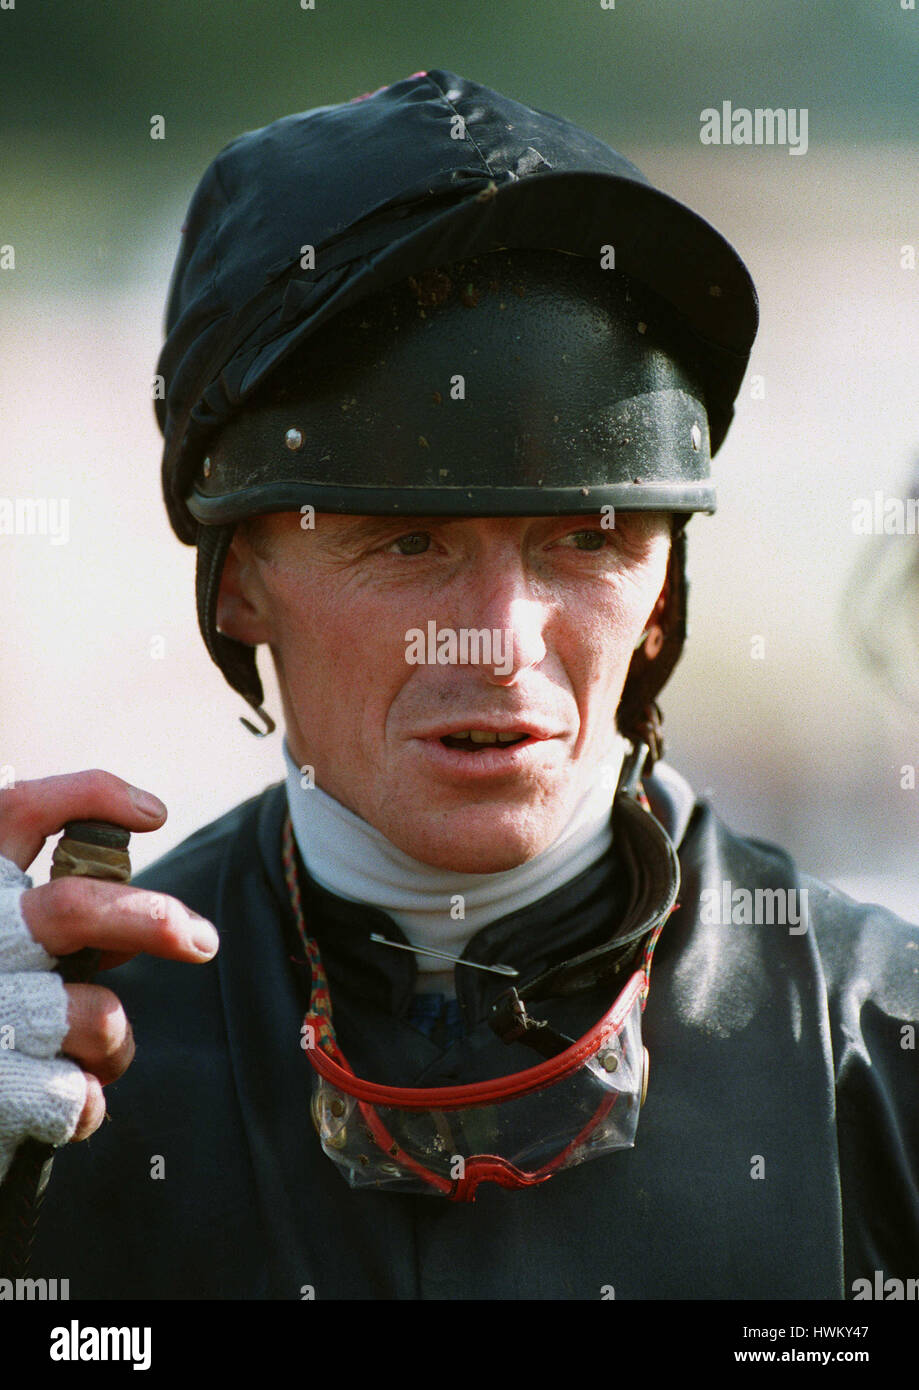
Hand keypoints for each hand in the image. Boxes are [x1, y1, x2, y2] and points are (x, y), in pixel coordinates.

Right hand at [0, 769, 217, 1154]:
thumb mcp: (6, 945)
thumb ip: (55, 922)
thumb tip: (137, 933)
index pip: (19, 811)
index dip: (88, 796)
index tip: (154, 814)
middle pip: (72, 909)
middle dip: (150, 920)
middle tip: (201, 939)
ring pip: (94, 1013)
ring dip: (115, 1040)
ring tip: (95, 1056)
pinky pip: (77, 1092)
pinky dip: (90, 1099)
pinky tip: (71, 1097)